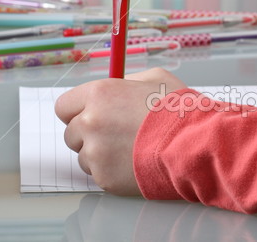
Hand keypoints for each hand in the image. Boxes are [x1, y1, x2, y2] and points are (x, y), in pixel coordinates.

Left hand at [54, 67, 186, 194]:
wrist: (192, 145)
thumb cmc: (177, 111)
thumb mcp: (155, 79)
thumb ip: (128, 82)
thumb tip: (117, 87)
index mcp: (98, 94)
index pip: (64, 106)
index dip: (77, 111)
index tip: (89, 115)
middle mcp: (90, 122)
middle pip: (71, 133)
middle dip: (88, 134)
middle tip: (114, 134)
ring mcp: (95, 152)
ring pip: (83, 156)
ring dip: (99, 154)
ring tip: (128, 150)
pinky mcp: (104, 177)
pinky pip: (98, 174)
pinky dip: (111, 171)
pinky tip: (132, 163)